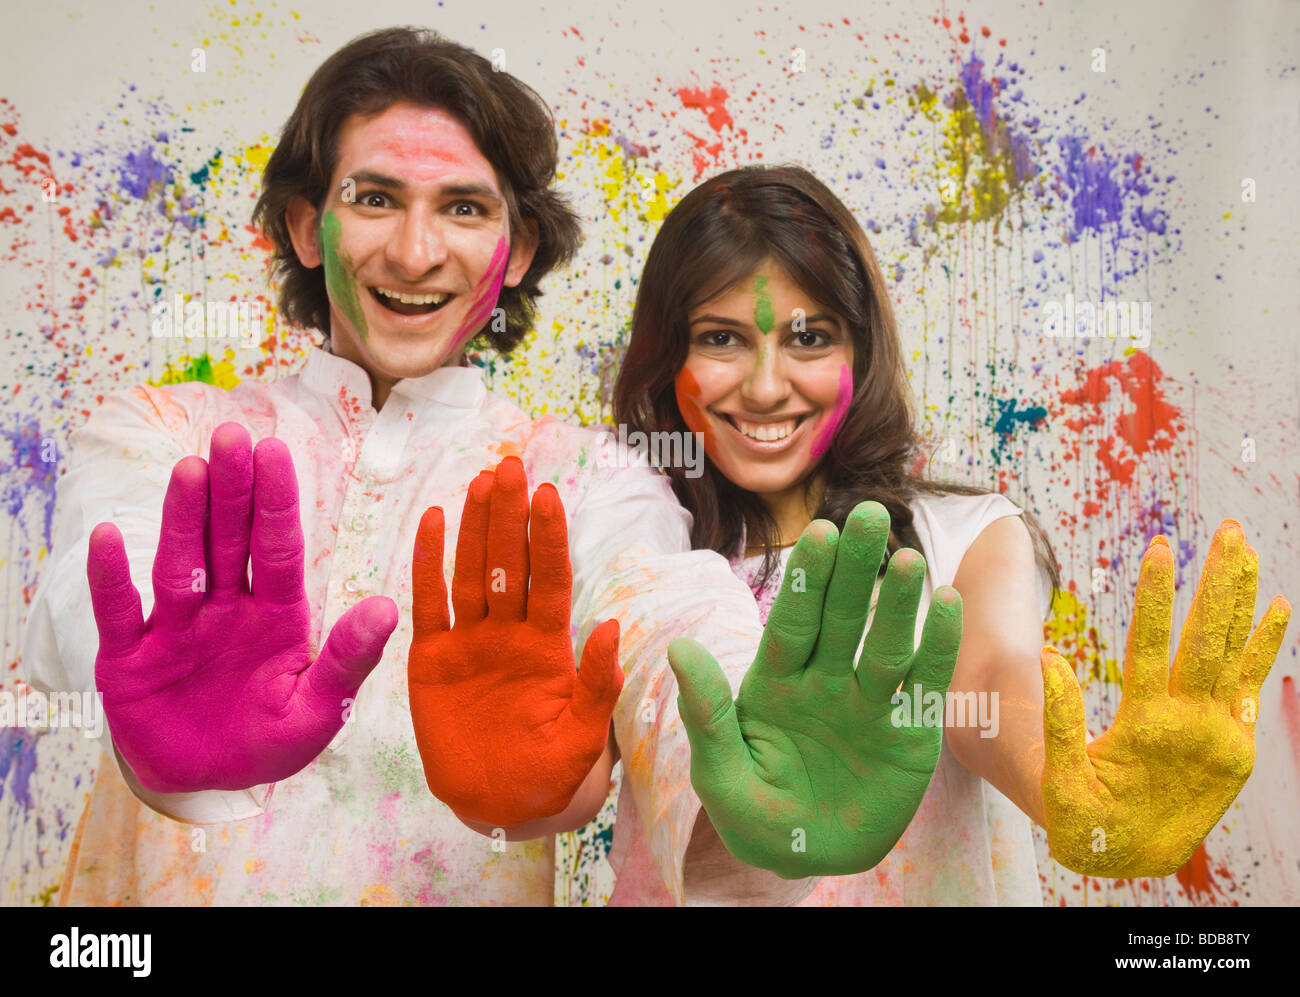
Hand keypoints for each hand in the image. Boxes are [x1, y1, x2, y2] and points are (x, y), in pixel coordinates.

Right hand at [89, 422, 396, 792]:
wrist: (208, 783)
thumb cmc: (270, 740)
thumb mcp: (319, 710)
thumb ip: (349, 661)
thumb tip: (388, 607)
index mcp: (278, 615)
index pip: (279, 549)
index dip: (276, 502)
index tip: (275, 452)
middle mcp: (227, 609)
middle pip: (229, 540)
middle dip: (231, 490)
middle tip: (231, 436)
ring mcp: (177, 629)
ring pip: (180, 563)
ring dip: (182, 518)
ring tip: (189, 469)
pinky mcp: (131, 658)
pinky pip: (119, 613)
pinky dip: (112, 579)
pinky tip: (109, 538)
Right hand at [407, 456, 621, 827]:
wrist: (501, 803)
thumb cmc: (551, 771)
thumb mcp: (583, 734)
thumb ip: (596, 684)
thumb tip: (612, 626)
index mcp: (549, 645)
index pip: (550, 580)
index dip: (549, 538)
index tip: (549, 495)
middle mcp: (510, 632)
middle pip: (511, 564)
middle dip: (511, 516)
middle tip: (511, 466)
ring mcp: (471, 641)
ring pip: (472, 573)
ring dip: (476, 528)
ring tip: (481, 481)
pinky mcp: (433, 658)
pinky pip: (430, 604)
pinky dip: (429, 564)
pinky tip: (435, 521)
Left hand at [667, 501, 962, 877]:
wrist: (804, 857)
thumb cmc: (753, 812)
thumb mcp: (720, 773)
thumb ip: (707, 713)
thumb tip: (679, 648)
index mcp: (775, 684)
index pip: (792, 623)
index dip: (806, 581)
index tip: (817, 534)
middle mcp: (825, 682)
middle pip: (841, 618)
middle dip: (853, 569)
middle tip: (867, 514)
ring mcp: (868, 705)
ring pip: (885, 645)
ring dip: (898, 603)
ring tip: (911, 559)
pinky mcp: (908, 735)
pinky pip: (924, 685)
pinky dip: (939, 646)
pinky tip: (947, 603)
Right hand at [1040, 520, 1290, 876]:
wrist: (1135, 863)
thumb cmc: (1087, 820)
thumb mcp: (1059, 779)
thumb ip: (1057, 718)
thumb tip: (1051, 657)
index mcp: (1147, 728)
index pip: (1151, 646)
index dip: (1154, 596)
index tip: (1158, 550)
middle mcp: (1193, 725)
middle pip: (1207, 639)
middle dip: (1217, 581)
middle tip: (1228, 531)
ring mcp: (1221, 733)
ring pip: (1235, 654)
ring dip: (1241, 600)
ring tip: (1247, 552)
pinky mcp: (1236, 744)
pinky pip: (1252, 684)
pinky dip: (1264, 646)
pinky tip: (1276, 608)